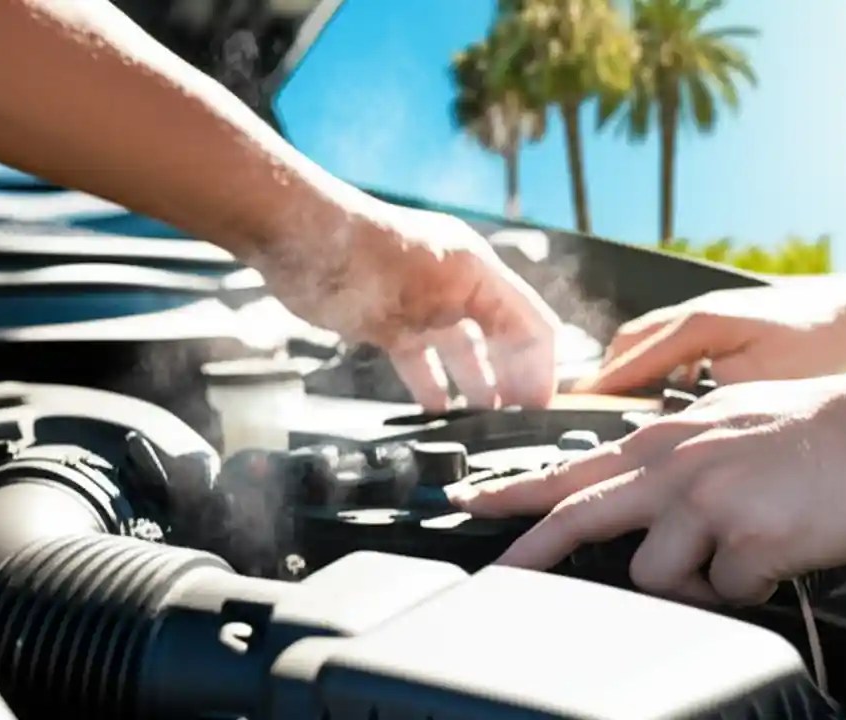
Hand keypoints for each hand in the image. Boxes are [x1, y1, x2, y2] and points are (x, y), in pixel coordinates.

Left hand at [250, 203, 560, 410]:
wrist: (302, 240)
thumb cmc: (369, 253)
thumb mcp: (445, 283)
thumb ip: (492, 315)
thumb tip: (534, 344)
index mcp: (479, 271)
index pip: (532, 324)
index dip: (543, 367)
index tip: (543, 408)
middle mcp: (458, 286)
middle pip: (502, 340)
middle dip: (514, 381)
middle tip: (518, 426)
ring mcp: (423, 304)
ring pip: (463, 352)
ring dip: (476, 386)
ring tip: (484, 426)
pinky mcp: (390, 321)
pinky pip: (422, 358)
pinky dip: (431, 383)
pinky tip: (436, 411)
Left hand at [446, 372, 845, 604]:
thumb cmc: (815, 424)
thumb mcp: (720, 423)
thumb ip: (672, 460)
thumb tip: (645, 499)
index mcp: (662, 439)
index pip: (570, 469)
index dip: (515, 491)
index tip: (472, 503)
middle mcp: (672, 467)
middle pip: (577, 518)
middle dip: (529, 554)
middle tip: (498, 578)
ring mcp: (706, 500)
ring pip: (658, 576)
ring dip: (697, 582)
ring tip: (743, 550)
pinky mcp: (747, 536)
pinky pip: (728, 591)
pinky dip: (751, 586)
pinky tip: (779, 552)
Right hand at [574, 277, 845, 393]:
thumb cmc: (829, 344)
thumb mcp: (766, 381)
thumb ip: (710, 398)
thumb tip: (674, 419)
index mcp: (695, 326)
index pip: (628, 361)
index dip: (600, 394)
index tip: (572, 417)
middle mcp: (696, 315)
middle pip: (629, 345)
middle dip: (607, 381)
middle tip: (593, 415)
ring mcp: (712, 316)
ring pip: (651, 344)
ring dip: (635, 374)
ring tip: (625, 413)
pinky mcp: (730, 324)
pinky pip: (677, 347)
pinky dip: (664, 370)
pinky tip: (677, 399)